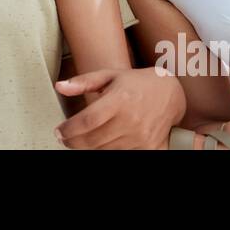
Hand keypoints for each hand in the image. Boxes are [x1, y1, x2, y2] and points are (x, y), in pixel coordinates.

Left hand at [53, 67, 182, 148]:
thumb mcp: (110, 75)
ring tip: (82, 138)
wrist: (170, 92)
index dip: (69, 130)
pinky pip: (120, 154)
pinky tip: (101, 141)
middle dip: (73, 142)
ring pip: (104, 150)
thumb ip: (83, 82)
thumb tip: (59, 87)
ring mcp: (141, 136)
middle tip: (65, 138)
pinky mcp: (148, 147)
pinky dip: (107, 149)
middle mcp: (131, 120)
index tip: (59, 131)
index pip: (88, 121)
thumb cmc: (137, 83)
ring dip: (89, 147)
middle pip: (92, 140)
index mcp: (120, 99)